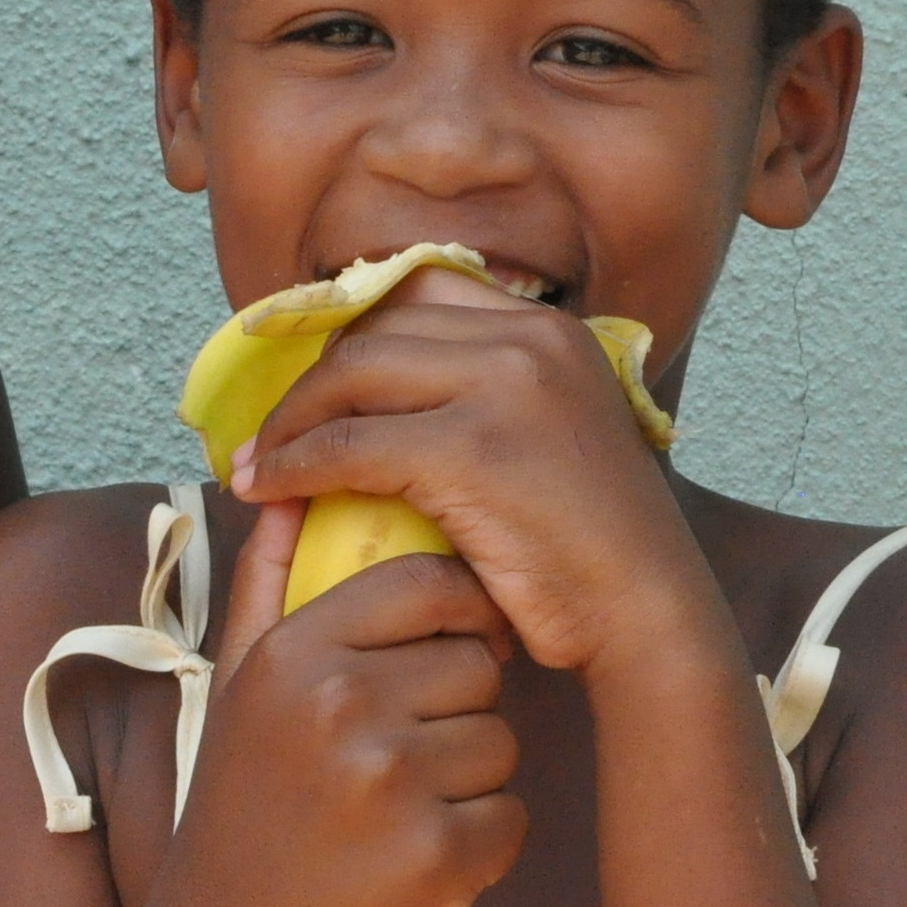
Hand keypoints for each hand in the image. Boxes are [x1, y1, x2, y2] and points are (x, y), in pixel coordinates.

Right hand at [144, 552, 525, 906]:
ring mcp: (394, 782)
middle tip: (398, 747)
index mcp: (296, 654)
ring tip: (399, 804)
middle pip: (478, 663)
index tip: (451, 640)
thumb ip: (266, 581)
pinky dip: (480, 840)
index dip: (458, 608)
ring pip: (502, 740)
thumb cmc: (240, 799)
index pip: (428, 584)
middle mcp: (343, 706)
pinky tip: (415, 855)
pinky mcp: (441, 855)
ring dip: (470, 773)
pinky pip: (511, 815)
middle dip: (456, 703)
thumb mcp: (235, 682)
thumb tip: (286, 491)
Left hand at [234, 266, 716, 673]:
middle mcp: (530, 339)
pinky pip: (348, 444)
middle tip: (270, 432)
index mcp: (550, 330)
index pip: (421, 290)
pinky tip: (270, 492)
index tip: (313, 379)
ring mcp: (504, 386)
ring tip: (258, 464)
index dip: (352, 329)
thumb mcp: (549, 435)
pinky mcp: (471, 448)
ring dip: (289, 423)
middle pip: (375, 331)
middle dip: (308, 383)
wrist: (648, 616)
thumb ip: (485, 393)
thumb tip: (382, 383)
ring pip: (350, 376)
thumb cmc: (590, 548)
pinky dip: (294, 466)